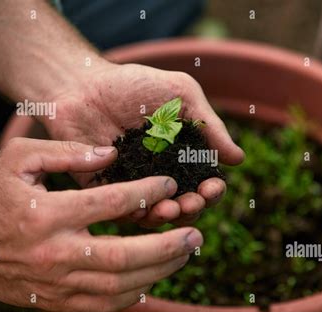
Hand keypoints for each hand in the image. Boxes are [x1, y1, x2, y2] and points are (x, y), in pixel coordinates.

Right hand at [0, 137, 202, 311]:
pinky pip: (106, 305)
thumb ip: (64, 152)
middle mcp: (55, 254)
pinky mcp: (59, 303)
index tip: (169, 184)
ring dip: (160, 271)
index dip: (146, 192)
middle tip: (195, 233)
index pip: (110, 203)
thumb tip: (110, 154)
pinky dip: (137, 292)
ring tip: (186, 253)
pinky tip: (156, 276)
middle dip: (166, 245)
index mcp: (46, 214)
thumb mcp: (17, 160)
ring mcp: (58, 284)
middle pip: (124, 255)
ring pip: (120, 285)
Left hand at [42, 62, 244, 226]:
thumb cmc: (135, 85)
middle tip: (191, 202)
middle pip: (182, 205)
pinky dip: (135, 214)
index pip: (203, 183)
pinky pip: (122, 210)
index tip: (212, 187)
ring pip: (155, 213)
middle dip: (192, 208)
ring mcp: (133, 184)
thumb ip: (209, 126)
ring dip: (166, 217)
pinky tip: (141, 207)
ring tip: (169, 208)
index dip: (212, 190)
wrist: (84, 84)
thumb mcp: (181, 95)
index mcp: (181, 156)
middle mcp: (159, 175)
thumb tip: (238, 159)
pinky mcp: (105, 190)